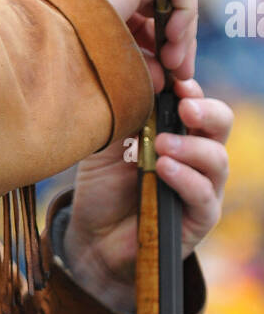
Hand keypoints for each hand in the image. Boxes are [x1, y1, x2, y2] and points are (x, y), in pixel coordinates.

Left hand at [63, 78, 231, 313]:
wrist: (93, 238)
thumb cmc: (103, 186)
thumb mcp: (107, 143)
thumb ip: (125, 112)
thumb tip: (144, 75)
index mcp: (178, 132)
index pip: (197, 102)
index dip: (191, 90)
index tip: (175, 82)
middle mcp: (197, 157)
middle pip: (221, 124)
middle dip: (206, 111)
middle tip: (183, 107)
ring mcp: (202, 188)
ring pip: (218, 160)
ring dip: (191, 148)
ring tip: (161, 146)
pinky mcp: (199, 219)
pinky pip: (204, 196)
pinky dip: (186, 179)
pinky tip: (164, 169)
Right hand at [67, 0, 197, 87]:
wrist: (51, 42)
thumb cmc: (70, 60)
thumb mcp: (111, 66)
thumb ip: (139, 68)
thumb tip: (166, 80)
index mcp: (102, 7)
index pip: (144, 26)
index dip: (161, 52)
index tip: (169, 80)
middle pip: (161, 13)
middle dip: (176, 46)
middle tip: (182, 76)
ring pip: (173, 1)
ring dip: (181, 35)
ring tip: (174, 64)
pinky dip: (184, 13)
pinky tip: (171, 38)